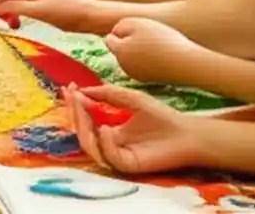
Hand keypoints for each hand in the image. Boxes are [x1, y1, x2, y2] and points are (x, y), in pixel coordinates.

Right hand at [65, 84, 202, 174]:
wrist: (186, 133)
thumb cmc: (162, 117)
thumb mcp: (131, 98)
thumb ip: (107, 94)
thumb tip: (81, 90)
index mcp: (110, 131)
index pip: (86, 121)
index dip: (75, 105)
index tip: (68, 89)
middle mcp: (110, 145)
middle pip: (83, 133)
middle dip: (75, 115)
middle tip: (73, 98)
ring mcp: (118, 156)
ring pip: (90, 147)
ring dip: (83, 128)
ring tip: (84, 110)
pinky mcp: (127, 165)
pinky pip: (109, 157)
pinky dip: (105, 143)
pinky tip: (106, 128)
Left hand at [105, 18, 202, 84]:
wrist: (187, 64)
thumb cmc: (162, 40)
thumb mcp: (137, 23)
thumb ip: (120, 26)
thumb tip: (114, 34)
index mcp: (119, 52)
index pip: (110, 39)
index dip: (123, 30)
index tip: (138, 29)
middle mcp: (125, 67)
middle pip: (122, 49)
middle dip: (130, 42)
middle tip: (150, 36)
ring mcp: (138, 75)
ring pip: (134, 57)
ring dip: (141, 51)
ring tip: (160, 45)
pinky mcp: (152, 80)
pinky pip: (146, 65)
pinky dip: (152, 60)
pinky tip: (165, 55)